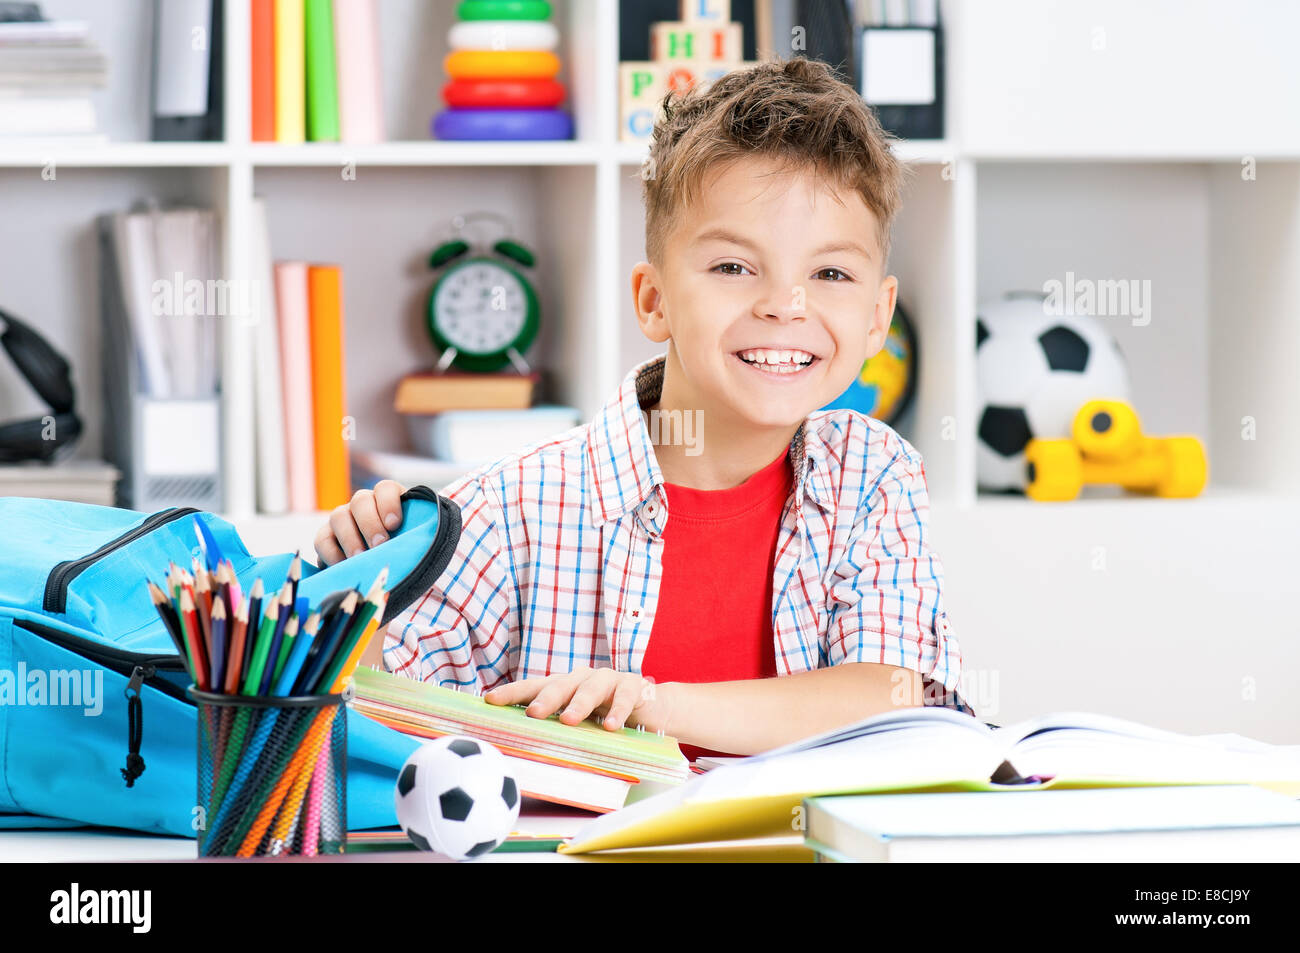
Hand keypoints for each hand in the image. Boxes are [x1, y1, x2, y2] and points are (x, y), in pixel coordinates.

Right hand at [313, 479, 407, 565]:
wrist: (384, 568)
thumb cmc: (405, 551)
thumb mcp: (413, 541)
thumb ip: (416, 536)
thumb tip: (423, 544)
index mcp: (388, 500)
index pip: (385, 488)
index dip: (389, 503)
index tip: (395, 524)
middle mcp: (363, 505)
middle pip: (360, 500)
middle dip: (370, 523)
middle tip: (380, 544)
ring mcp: (343, 519)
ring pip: (339, 516)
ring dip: (350, 538)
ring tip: (361, 557)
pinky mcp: (327, 537)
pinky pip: (322, 539)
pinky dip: (331, 552)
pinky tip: (344, 565)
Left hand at [484, 665, 675, 733]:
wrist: (652, 709)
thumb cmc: (608, 718)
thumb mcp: (581, 723)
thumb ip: (558, 729)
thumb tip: (524, 747)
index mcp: (564, 686)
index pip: (534, 686)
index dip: (512, 692)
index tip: (490, 700)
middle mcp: (582, 678)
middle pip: (560, 685)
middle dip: (545, 699)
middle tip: (533, 714)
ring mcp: (608, 679)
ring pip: (590, 688)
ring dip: (579, 704)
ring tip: (569, 720)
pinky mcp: (633, 686)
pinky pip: (624, 697)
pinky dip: (618, 711)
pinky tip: (612, 727)